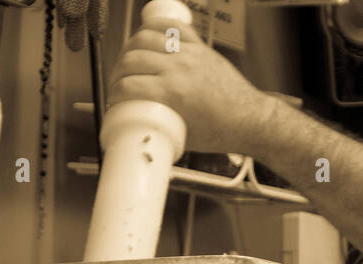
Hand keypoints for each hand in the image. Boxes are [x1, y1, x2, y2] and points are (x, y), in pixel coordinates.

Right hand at [105, 20, 274, 154]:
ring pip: (146, 38)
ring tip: (128, 61)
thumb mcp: (183, 137)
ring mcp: (189, 54)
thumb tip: (137, 128)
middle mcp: (179, 69)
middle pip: (131, 59)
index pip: (127, 85)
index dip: (113, 93)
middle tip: (116, 83)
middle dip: (117, 71)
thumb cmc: (223, 132)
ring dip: (130, 48)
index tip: (112, 100)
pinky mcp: (199, 47)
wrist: (250, 120)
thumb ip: (158, 127)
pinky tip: (145, 35)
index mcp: (173, 94)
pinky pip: (171, 27)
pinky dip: (154, 27)